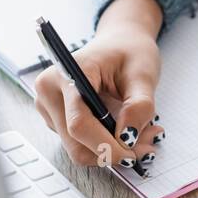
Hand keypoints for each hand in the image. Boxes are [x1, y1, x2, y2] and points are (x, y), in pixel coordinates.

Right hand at [34, 0, 163, 170]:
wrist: (120, 42)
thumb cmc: (129, 51)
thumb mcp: (143, 74)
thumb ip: (139, 106)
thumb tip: (128, 139)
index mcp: (68, 73)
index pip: (79, 123)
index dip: (106, 146)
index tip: (132, 155)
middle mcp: (49, 91)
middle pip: (75, 143)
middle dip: (113, 151)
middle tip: (148, 145)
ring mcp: (49, 107)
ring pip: (78, 149)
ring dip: (112, 150)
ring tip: (142, 134)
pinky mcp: (56, 119)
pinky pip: (80, 144)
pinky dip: (106, 145)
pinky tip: (126, 130)